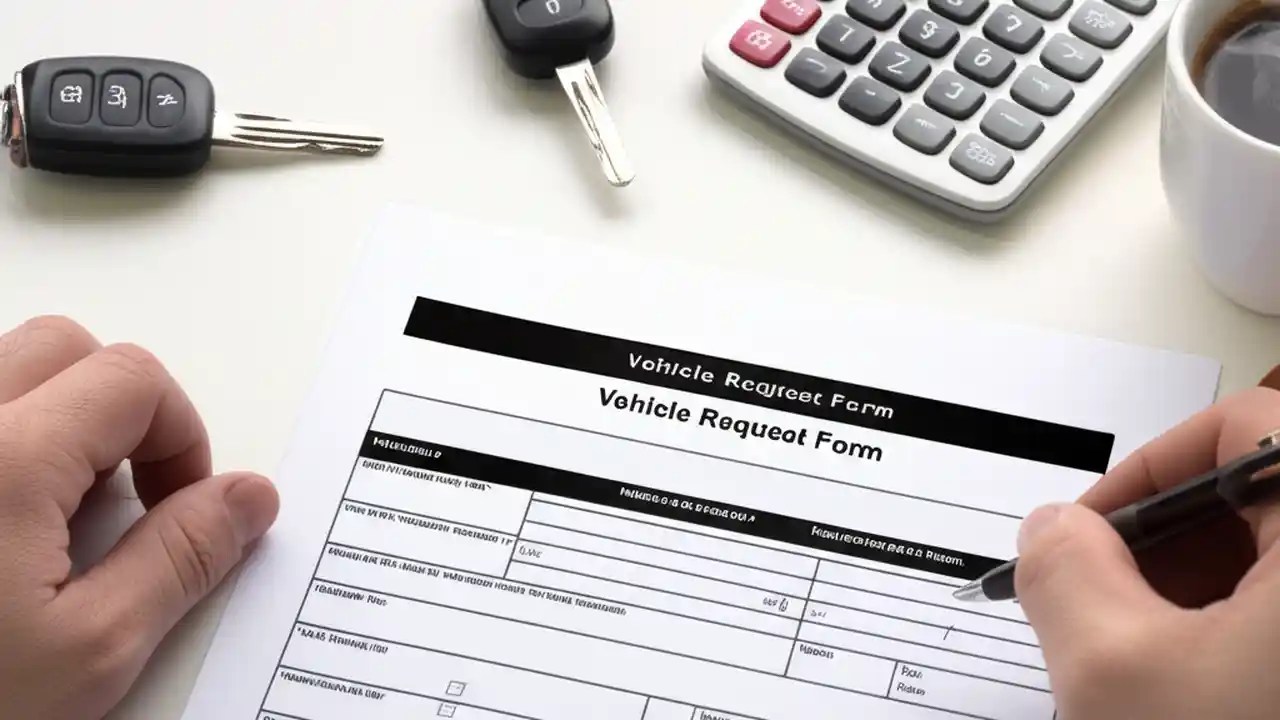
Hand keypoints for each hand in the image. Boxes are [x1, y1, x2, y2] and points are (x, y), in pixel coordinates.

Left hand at [0, 317, 279, 719]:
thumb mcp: (88, 651)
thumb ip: (182, 558)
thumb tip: (245, 499)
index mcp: (4, 461)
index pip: (132, 378)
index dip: (182, 435)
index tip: (180, 503)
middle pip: (63, 348)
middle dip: (119, 408)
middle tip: (123, 497)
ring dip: (51, 417)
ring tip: (49, 513)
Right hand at [1016, 386, 1279, 719]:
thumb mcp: (1116, 670)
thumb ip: (1064, 569)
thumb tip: (1055, 528)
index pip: (1242, 427)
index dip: (1151, 469)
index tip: (1100, 531)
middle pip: (1263, 491)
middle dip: (1170, 543)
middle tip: (1117, 608)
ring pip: (1278, 551)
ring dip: (1207, 590)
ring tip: (1161, 659)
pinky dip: (1249, 628)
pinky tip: (1210, 684)